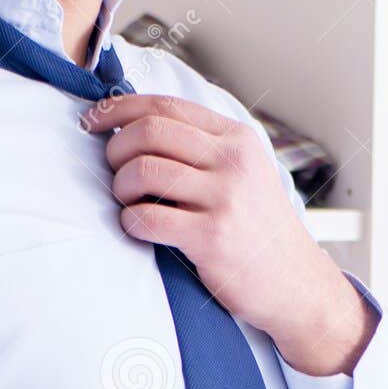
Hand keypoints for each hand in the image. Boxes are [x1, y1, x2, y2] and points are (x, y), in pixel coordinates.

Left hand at [79, 92, 374, 374]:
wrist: (295, 282)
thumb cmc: (257, 227)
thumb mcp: (244, 172)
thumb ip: (202, 146)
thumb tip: (132, 124)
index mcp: (237, 138)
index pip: (165, 106)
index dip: (118, 109)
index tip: (92, 121)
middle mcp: (233, 161)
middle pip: (148, 131)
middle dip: (115, 148)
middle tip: (114, 172)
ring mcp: (224, 198)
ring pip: (141, 171)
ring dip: (120, 187)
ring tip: (129, 202)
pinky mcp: (211, 237)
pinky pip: (146, 218)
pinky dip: (130, 222)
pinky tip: (139, 227)